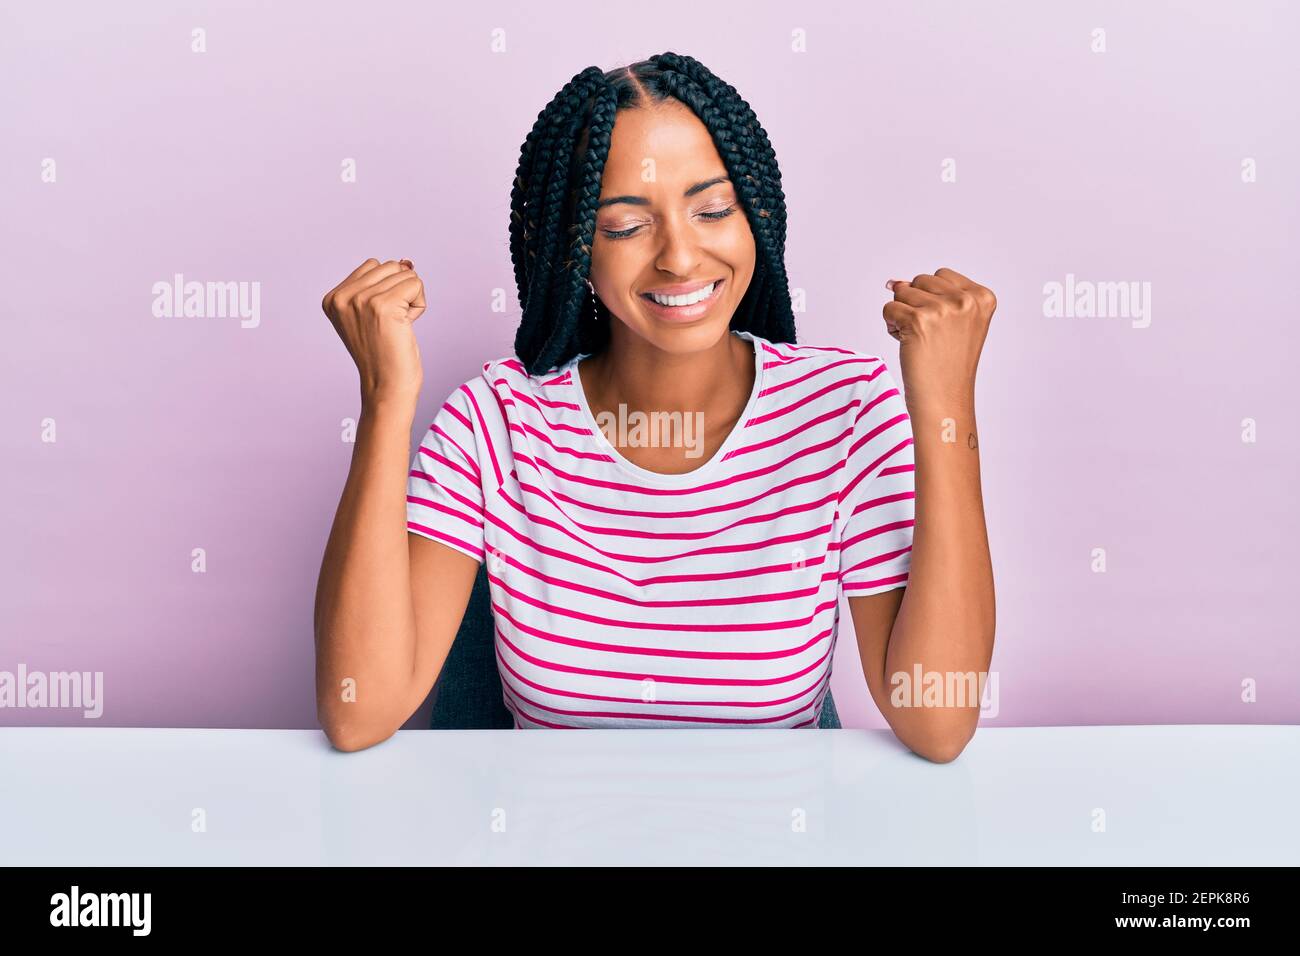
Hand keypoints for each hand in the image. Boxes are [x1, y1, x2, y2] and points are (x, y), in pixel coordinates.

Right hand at [321, 258, 426, 404]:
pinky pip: (415, 284)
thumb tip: (407, 261)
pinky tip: (407, 325)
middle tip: (391, 324)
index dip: (387, 290)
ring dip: (410, 299)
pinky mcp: (382, 305)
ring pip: (405, 274)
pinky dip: (419, 305)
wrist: (386, 386)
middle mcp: (342, 297)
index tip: (379, 320)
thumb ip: (381, 285)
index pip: (373, 266)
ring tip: (398, 325)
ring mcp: (360, 300)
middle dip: (400, 292)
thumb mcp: (372, 314)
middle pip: (390, 266)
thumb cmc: (384, 354)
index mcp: (332, 298)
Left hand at [883, 267, 994, 410]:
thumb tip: (893, 282)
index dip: (932, 299)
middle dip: (915, 304)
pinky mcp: (918, 321)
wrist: (944, 401)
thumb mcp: (956, 323)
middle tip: (929, 335)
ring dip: (901, 314)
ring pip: (902, 291)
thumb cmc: (947, 366)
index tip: (942, 327)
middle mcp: (966, 300)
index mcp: (982, 297)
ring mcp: (943, 310)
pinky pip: (889, 308)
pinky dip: (891, 326)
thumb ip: (933, 296)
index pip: (941, 276)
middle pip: (921, 280)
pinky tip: (907, 344)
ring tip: (918, 340)